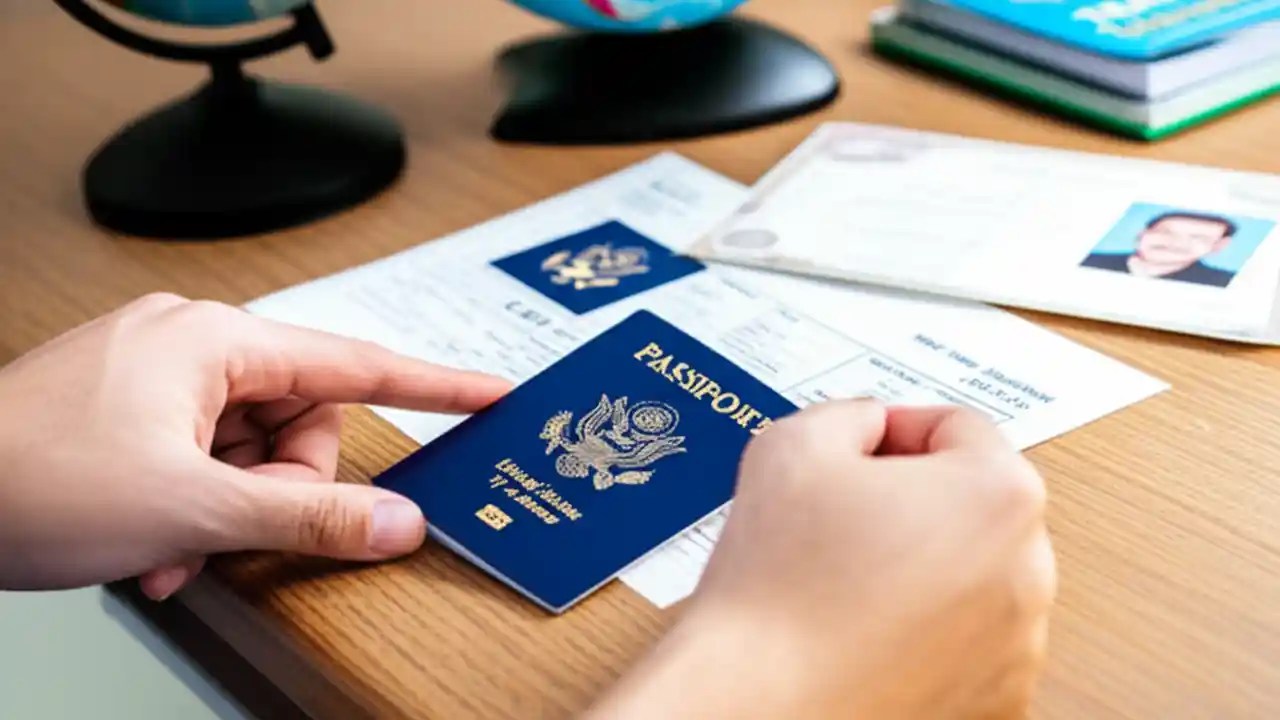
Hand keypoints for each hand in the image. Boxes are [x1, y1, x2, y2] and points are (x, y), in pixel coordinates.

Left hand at [0, 293, 509, 598]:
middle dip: (280, 488)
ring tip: (179, 546)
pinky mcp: (130, 412)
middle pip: (299, 420)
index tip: (488, 395)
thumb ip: (309, 516)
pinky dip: (195, 508)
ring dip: (231, 510)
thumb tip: (395, 521)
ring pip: (249, 449)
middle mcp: (188, 346)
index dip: (432, 385)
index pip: (354, 363)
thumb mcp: (193, 509)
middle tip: (242, 527)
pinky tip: (158, 544)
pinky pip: (203, 458)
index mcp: (213, 341)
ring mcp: (156, 379)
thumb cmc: (25, 478)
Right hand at [588, 400, 1054, 718]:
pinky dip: (923, 631)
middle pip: (972, 502)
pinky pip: (964, 642)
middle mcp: (1027, 573)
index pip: (957, 427)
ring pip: (971, 574)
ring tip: (843, 579)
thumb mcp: (793, 444)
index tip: (858, 451)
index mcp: (997, 494)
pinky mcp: (993, 702)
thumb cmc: (776, 590)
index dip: (893, 428)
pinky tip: (861, 629)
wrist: (758, 702)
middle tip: (841, 514)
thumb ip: (849, 413)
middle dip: (911, 498)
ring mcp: (1016, 648)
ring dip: (920, 564)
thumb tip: (868, 428)